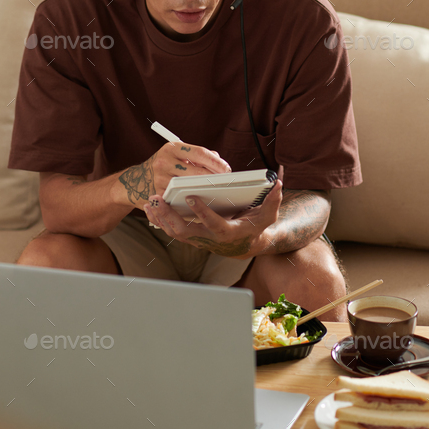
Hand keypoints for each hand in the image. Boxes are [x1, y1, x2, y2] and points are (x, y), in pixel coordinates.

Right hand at [112, 142, 230, 208]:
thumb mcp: (176, 155)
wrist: (134, 182)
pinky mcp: (158, 194)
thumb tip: (217, 159)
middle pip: (196, 171)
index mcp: (172, 148)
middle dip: (213, 177)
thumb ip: (196, 156)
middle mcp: (164, 161)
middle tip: (226, 182)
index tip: (227, 169)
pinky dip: (191, 199)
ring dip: (204, 189)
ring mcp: (160, 178)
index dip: (215, 161)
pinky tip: (201, 200)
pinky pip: (179, 197)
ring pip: (189, 185)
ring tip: (217, 191)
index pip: (199, 152)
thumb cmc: (162, 167)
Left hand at [143, 178, 283, 257]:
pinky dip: (159, 220)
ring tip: (151, 202)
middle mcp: (210, 239)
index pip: (214, 225)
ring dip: (160, 219)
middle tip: (159, 199)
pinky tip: (150, 208)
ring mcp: (198, 239)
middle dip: (170, 217)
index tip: (191, 197)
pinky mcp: (191, 237)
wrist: (245, 245)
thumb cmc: (255, 226)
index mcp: (228, 232)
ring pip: (175, 233)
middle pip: (186, 232)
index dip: (202, 213)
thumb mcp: (267, 215)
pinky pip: (171, 231)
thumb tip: (278, 183)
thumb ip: (272, 200)